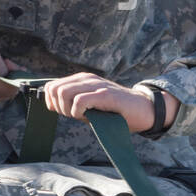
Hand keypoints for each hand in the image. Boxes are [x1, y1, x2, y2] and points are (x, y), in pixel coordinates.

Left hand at [41, 72, 179, 133]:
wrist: (143, 109)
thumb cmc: (115, 111)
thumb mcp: (90, 106)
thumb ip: (72, 104)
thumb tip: (52, 105)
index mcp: (82, 80)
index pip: (51, 86)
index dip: (52, 103)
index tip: (65, 113)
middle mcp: (87, 79)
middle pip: (54, 89)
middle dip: (58, 107)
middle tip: (73, 116)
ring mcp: (96, 85)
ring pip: (63, 92)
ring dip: (67, 109)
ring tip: (80, 116)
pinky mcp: (105, 94)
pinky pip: (80, 100)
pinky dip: (77, 112)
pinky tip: (87, 116)